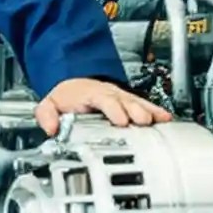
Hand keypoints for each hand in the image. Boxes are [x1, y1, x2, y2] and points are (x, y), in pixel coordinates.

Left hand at [35, 78, 172, 135]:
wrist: (76, 84)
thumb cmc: (68, 96)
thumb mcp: (50, 103)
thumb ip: (46, 114)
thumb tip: (50, 128)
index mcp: (91, 94)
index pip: (103, 100)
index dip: (113, 110)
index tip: (121, 120)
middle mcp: (110, 95)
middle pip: (125, 101)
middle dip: (135, 111)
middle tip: (144, 122)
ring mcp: (122, 98)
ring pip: (138, 103)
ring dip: (150, 112)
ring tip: (162, 120)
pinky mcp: (130, 104)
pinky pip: (145, 106)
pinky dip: (156, 112)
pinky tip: (166, 119)